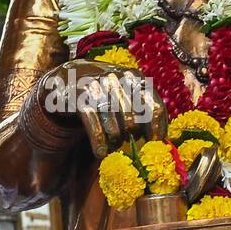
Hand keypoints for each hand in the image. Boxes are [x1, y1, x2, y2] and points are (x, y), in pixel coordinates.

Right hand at [37, 59, 166, 157]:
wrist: (69, 77)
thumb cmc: (105, 89)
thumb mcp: (126, 88)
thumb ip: (144, 105)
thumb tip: (161, 138)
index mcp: (135, 76)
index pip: (155, 108)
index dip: (157, 130)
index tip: (154, 143)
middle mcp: (118, 80)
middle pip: (134, 123)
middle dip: (132, 137)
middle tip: (127, 140)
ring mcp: (97, 89)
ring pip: (114, 129)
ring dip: (115, 143)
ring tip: (113, 145)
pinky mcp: (80, 100)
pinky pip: (95, 130)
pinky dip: (99, 145)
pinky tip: (101, 152)